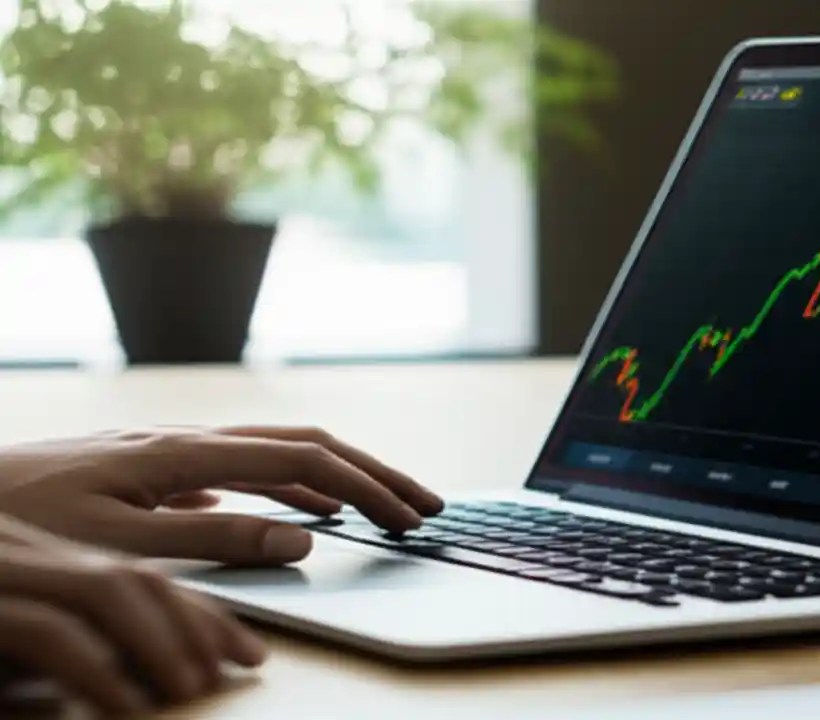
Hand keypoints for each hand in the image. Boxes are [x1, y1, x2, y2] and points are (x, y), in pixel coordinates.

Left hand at [0, 426, 442, 565]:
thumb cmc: (19, 525)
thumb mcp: (117, 544)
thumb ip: (214, 539)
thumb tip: (302, 539)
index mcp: (185, 453)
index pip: (304, 463)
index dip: (366, 490)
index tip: (409, 521)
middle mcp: (187, 442)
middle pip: (307, 444)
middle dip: (373, 473)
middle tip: (423, 505)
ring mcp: (173, 453)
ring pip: (279, 452)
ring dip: (338, 477)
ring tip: (380, 505)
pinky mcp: (157, 472)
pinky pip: (246, 471)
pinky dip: (292, 489)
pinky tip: (298, 514)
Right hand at [0, 514, 265, 713]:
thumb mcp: (10, 642)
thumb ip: (73, 641)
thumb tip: (142, 682)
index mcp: (41, 552)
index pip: (138, 572)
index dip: (200, 613)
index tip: (248, 651)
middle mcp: (26, 546)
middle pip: (136, 573)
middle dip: (200, 620)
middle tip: (247, 660)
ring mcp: (2, 567)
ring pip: (108, 588)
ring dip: (165, 638)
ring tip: (198, 685)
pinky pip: (51, 632)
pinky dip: (100, 670)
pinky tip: (131, 706)